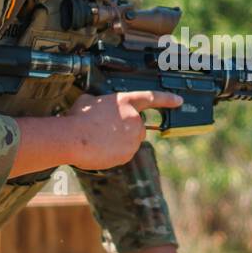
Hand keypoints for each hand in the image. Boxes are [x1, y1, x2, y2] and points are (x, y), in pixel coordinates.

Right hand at [60, 90, 182, 170]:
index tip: (179, 101)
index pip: (151, 98)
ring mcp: (133, 139)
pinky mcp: (128, 154)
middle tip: (104, 130)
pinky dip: (114, 153)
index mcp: (126, 102)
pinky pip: (123, 154)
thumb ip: (102, 102)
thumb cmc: (78, 117)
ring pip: (130, 141)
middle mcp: (134, 120)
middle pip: (138, 127)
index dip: (167, 99)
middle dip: (125, 130)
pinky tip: (100, 149)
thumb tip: (98, 106)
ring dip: (118, 142)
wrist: (73, 139)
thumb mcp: (90, 100)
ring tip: (98, 139)